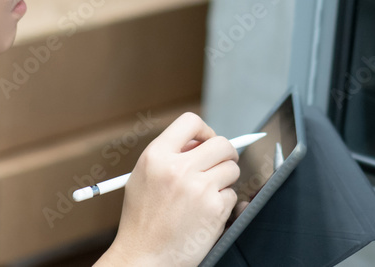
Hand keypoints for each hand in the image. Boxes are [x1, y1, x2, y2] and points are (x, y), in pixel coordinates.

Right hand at [96, 112, 240, 265]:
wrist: (143, 258)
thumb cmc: (141, 221)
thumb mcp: (142, 178)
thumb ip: (168, 156)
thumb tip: (201, 143)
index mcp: (156, 156)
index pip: (190, 121)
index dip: (204, 130)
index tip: (206, 141)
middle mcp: (178, 168)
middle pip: (221, 143)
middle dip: (225, 154)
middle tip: (220, 165)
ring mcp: (199, 188)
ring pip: (232, 169)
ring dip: (225, 180)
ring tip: (206, 195)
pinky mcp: (214, 208)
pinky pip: (232, 195)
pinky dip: (224, 204)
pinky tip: (205, 214)